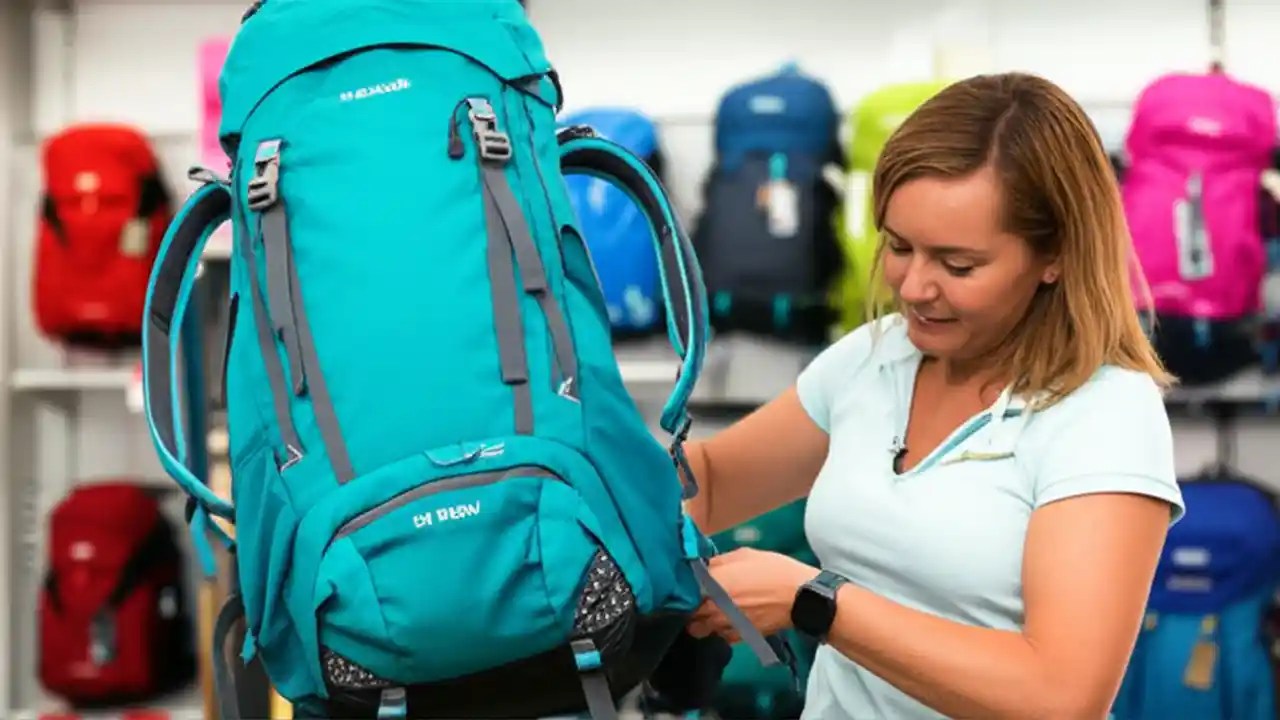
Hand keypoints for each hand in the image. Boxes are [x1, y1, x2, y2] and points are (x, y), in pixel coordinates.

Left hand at [687, 547, 820, 641]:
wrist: (800, 598)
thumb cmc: (773, 570)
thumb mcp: (745, 555)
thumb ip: (719, 561)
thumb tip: (705, 566)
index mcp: (712, 583)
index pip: (683, 589)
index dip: (683, 586)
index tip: (687, 581)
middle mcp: (713, 607)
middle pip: (687, 612)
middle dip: (689, 605)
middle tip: (697, 596)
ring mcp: (724, 625)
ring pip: (699, 628)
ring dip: (701, 620)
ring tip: (710, 610)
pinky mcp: (738, 637)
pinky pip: (719, 635)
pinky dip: (719, 629)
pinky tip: (728, 618)